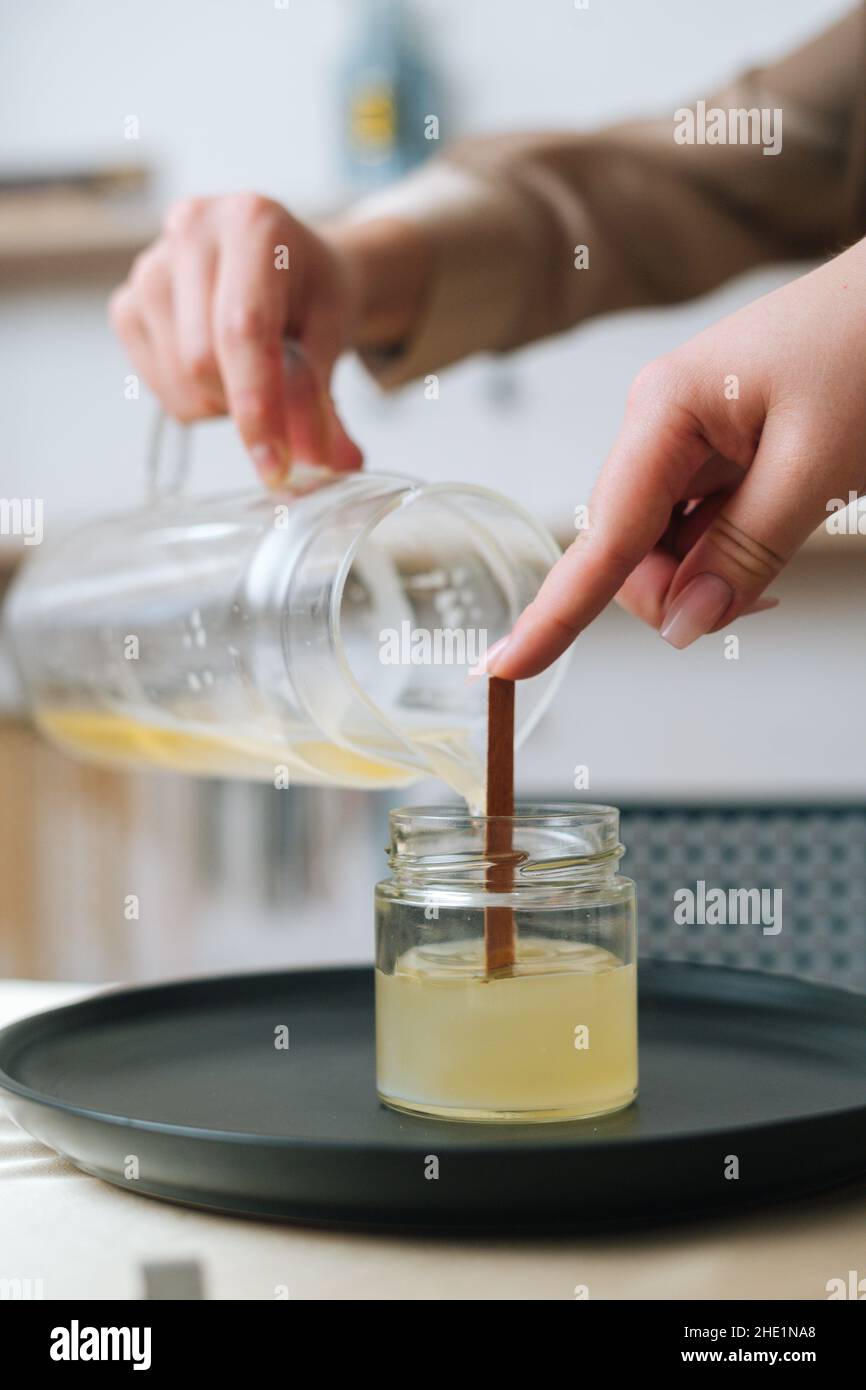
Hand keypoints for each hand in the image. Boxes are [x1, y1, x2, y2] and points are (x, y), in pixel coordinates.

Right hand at [109, 194, 363, 483]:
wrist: (288, 266)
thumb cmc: (313, 296)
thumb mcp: (333, 337)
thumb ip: (323, 400)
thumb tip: (326, 469)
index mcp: (254, 222)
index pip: (243, 330)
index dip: (259, 408)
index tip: (277, 470)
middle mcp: (191, 230)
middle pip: (202, 361)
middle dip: (246, 410)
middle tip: (284, 414)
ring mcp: (149, 265)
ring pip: (179, 380)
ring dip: (222, 406)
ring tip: (253, 374)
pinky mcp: (127, 303)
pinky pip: (159, 386)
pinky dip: (196, 402)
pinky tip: (220, 372)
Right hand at [487, 239, 865, 677]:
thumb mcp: (817, 463)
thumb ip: (746, 550)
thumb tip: (683, 624)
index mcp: (664, 411)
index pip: (601, 539)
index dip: (555, 614)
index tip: (505, 667)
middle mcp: (660, 423)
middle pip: (628, 551)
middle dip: (678, 591)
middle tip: (755, 600)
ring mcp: (686, 435)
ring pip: (664, 544)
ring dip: (708, 573)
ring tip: (782, 550)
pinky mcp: (716, 445)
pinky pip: (698, 522)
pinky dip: (727, 550)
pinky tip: (773, 534)